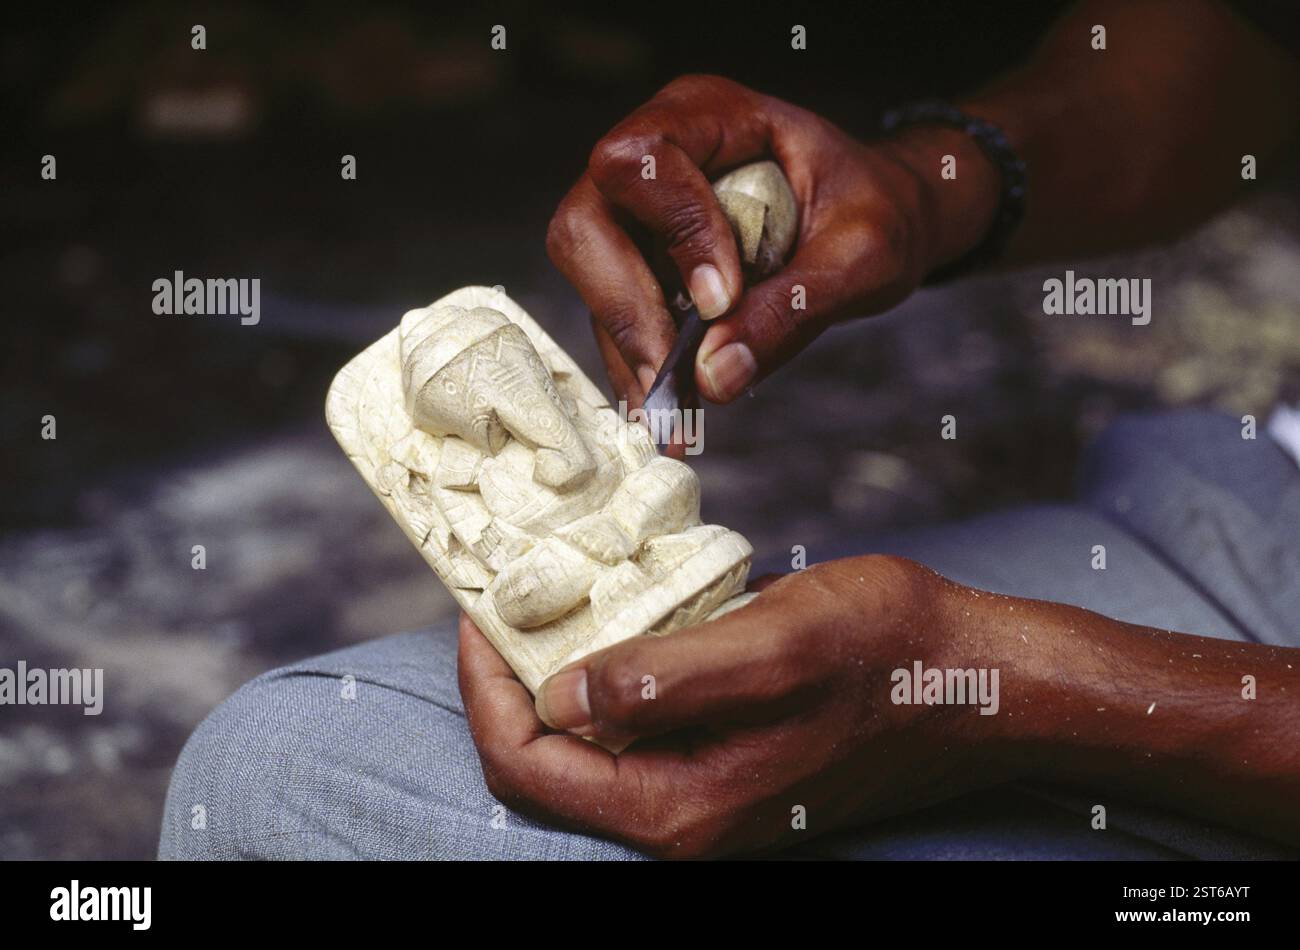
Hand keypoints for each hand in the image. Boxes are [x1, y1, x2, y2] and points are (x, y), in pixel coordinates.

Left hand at [457, 555, 1018, 857]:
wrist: (978, 680)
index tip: (481, 613)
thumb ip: (663, 678)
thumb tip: (559, 694)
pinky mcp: (727, 763)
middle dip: (513, 682)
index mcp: (682, 805)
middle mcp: (686, 817)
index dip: (488, 690)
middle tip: (508, 600)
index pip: (531, 766)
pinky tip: (622, 619)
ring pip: (590, 744)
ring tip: (553, 600)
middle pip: (549, 763)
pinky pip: (639, 729)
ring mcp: (707, 794)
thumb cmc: (891, 655)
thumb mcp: (775, 646)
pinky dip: (612, 675)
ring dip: (560, 674)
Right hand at [545, 74, 998, 404]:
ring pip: (594, 283)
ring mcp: (641, 214)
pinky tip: (672, 408)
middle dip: (628, 310)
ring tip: (676, 417)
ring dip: (630, 354)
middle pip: (587, 226)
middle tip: (675, 381)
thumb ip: (791, 309)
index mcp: (708, 114)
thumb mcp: (861, 256)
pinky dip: (641, 368)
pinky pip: (618, 318)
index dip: (671, 232)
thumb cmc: (878, 211)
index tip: (721, 299)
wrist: (882, 222)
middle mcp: (657, 156)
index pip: (643, 162)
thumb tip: (715, 374)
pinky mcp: (643, 266)